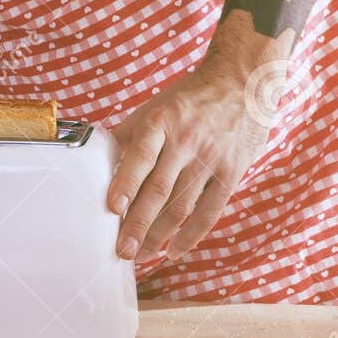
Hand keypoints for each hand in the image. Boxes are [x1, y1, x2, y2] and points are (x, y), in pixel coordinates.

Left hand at [106, 62, 274, 261]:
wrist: (243, 83)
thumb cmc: (189, 100)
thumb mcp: (155, 107)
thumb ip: (127, 134)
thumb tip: (94, 157)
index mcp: (162, 122)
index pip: (142, 156)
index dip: (127, 182)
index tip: (112, 207)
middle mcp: (187, 141)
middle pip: (160, 189)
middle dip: (139, 224)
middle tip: (122, 250)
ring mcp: (211, 159)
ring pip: (182, 206)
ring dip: (160, 235)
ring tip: (141, 254)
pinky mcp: (232, 173)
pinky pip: (210, 211)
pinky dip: (191, 235)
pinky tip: (174, 251)